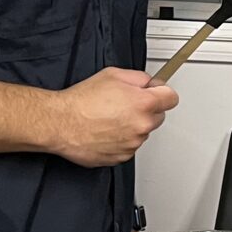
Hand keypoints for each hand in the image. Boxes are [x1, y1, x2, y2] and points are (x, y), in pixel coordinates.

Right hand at [50, 68, 177, 167]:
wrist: (60, 123)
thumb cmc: (81, 101)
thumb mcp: (113, 75)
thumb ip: (139, 78)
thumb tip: (149, 84)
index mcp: (144, 103)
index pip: (171, 98)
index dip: (161, 93)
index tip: (155, 93)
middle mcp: (142, 125)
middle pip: (158, 116)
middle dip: (146, 110)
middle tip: (124, 104)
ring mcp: (133, 143)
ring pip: (142, 132)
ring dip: (132, 126)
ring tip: (109, 118)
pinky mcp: (121, 156)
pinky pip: (129, 146)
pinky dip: (121, 140)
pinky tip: (105, 131)